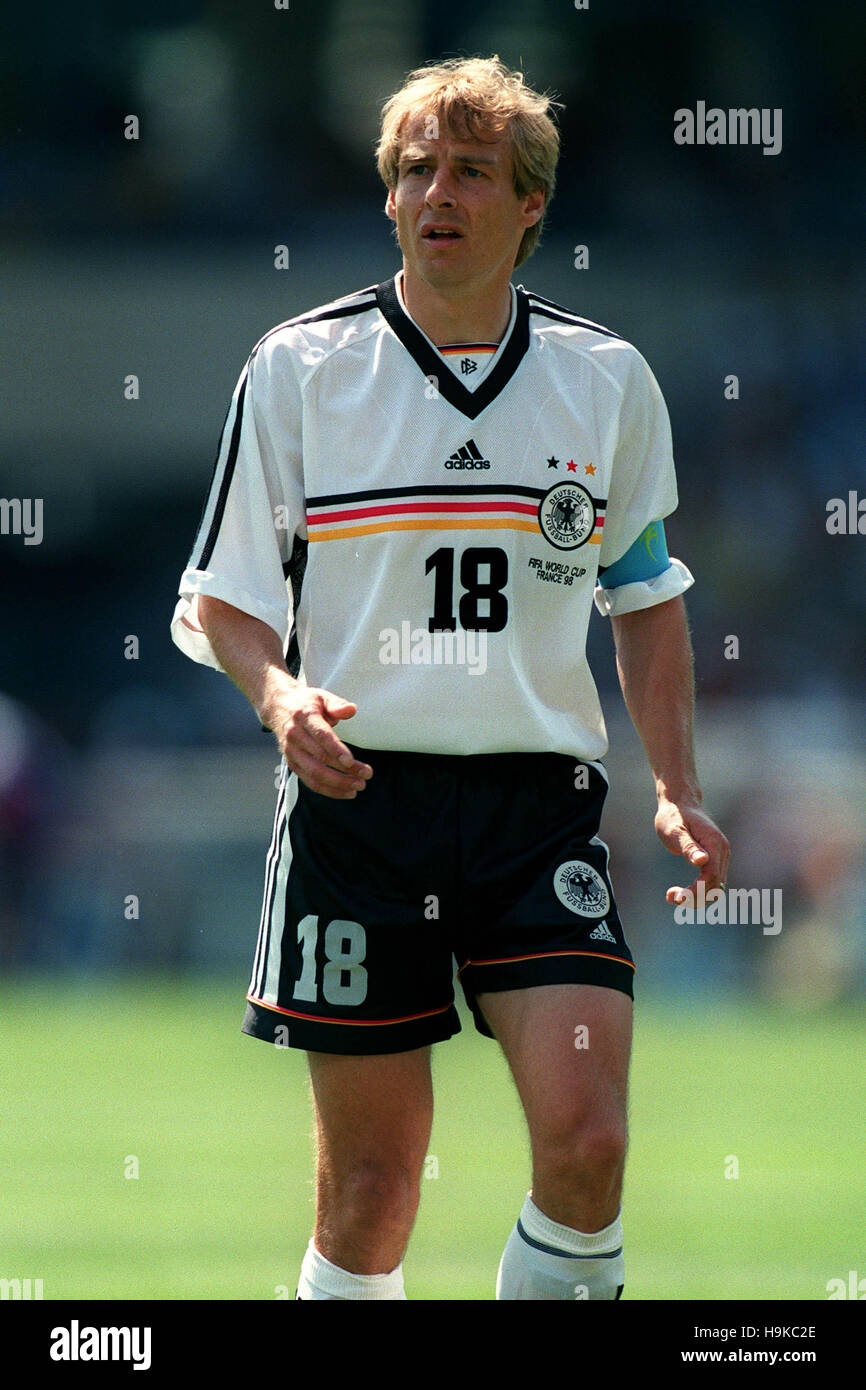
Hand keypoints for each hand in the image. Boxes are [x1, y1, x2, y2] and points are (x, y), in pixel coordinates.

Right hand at [261, 683, 371, 799]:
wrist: (278, 708)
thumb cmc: (306, 703)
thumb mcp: (322, 697)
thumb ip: (337, 704)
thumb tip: (352, 710)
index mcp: (304, 717)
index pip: (321, 735)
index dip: (336, 750)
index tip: (351, 761)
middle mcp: (295, 736)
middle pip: (320, 758)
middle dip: (344, 770)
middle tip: (366, 775)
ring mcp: (292, 752)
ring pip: (314, 774)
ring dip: (337, 784)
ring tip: (358, 786)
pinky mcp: (292, 763)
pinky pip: (309, 781)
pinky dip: (328, 790)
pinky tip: (345, 792)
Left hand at [655, 797, 729, 905]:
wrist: (680, 804)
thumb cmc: (674, 816)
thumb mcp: (675, 831)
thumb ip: (688, 846)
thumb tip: (702, 861)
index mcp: (714, 843)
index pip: (711, 877)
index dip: (696, 891)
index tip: (676, 897)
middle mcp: (723, 851)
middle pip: (716, 886)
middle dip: (695, 897)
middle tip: (670, 897)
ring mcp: (721, 856)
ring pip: (716, 888)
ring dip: (697, 897)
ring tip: (673, 895)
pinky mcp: (716, 859)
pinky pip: (713, 882)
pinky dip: (699, 891)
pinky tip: (681, 892)